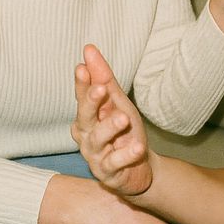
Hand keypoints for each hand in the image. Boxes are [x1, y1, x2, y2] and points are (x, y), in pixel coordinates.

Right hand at [71, 44, 154, 195]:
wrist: (141, 167)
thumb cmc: (125, 131)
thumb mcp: (118, 102)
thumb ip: (104, 79)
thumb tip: (89, 49)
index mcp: (87, 116)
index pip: (82, 96)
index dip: (82, 84)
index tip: (82, 67)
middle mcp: (86, 135)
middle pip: (84, 117)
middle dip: (90, 102)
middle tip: (100, 89)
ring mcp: (95, 155)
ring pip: (97, 139)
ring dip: (110, 127)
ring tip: (124, 118)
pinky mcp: (107, 173)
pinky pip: (114, 163)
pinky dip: (126, 154)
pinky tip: (138, 147)